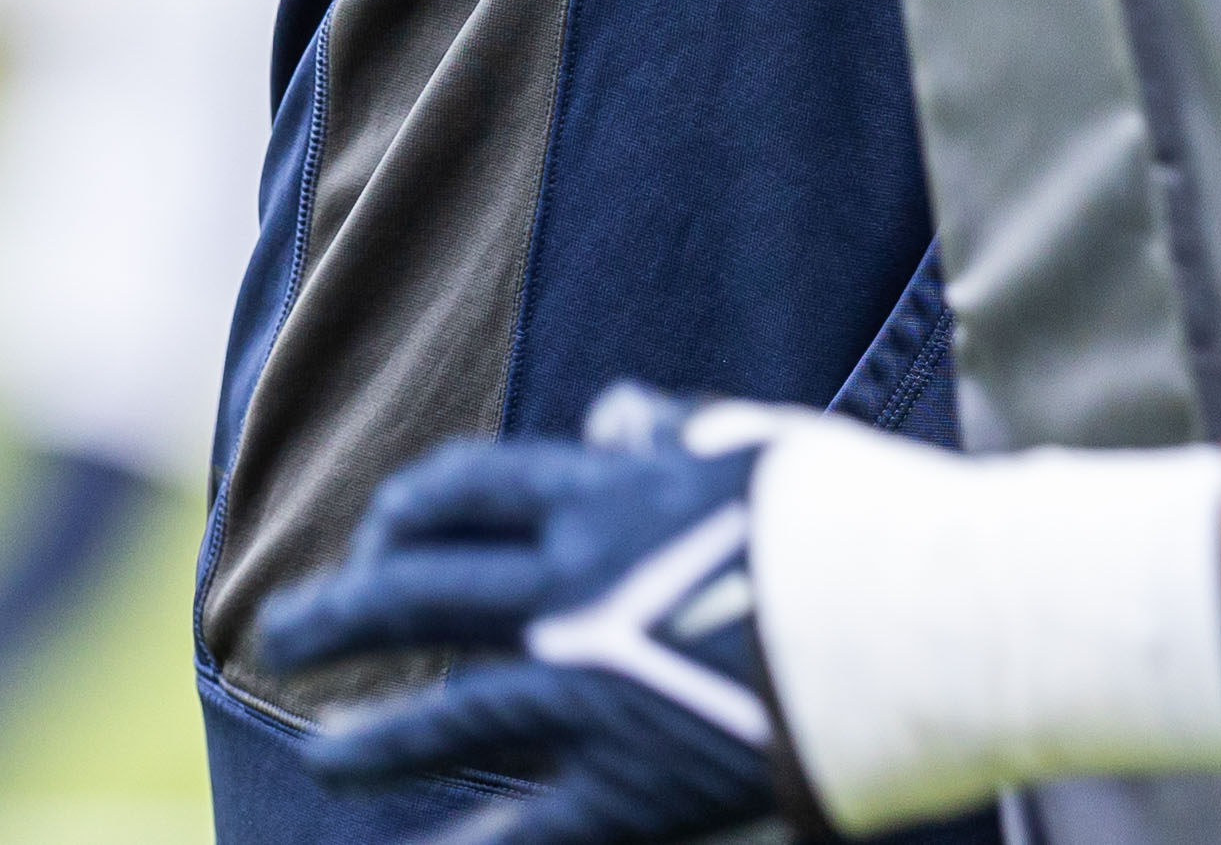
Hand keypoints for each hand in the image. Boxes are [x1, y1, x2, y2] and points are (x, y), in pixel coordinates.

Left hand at [253, 385, 819, 844]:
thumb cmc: (863, 520)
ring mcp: (591, 696)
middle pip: (413, 596)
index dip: (403, 512)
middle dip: (336, 614)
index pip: (461, 493)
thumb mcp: (761, 448)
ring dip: (366, 742)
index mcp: (607, 500)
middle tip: (285, 633)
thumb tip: (611, 417)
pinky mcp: (630, 789)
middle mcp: (574, 591)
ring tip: (327, 753)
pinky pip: (516, 835)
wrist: (935, 619)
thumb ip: (673, 436)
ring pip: (439, 721)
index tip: (375, 536)